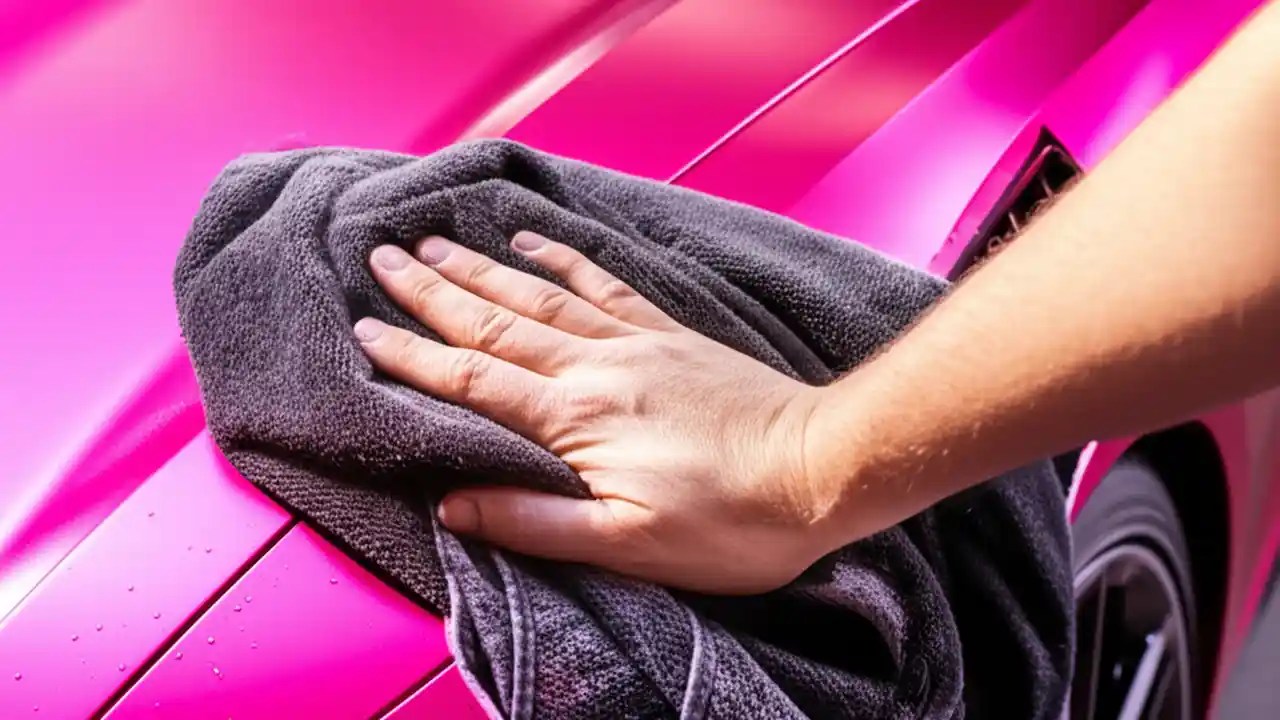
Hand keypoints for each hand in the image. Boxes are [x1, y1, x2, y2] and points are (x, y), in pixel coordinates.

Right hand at [354, 232, 840, 592]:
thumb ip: (536, 521)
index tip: (364, 329)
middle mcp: (596, 367)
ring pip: (541, 296)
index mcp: (576, 420)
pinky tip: (539, 241)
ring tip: (436, 240)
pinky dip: (567, 261)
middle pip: (496, 321)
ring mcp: (636, 344)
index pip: (473, 380)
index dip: (413, 355)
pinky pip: (605, 286)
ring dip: (483, 267)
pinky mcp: (671, 335)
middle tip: (381, 257)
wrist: (823, 469)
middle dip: (432, 291)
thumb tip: (454, 503)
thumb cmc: (732, 523)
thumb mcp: (628, 545)